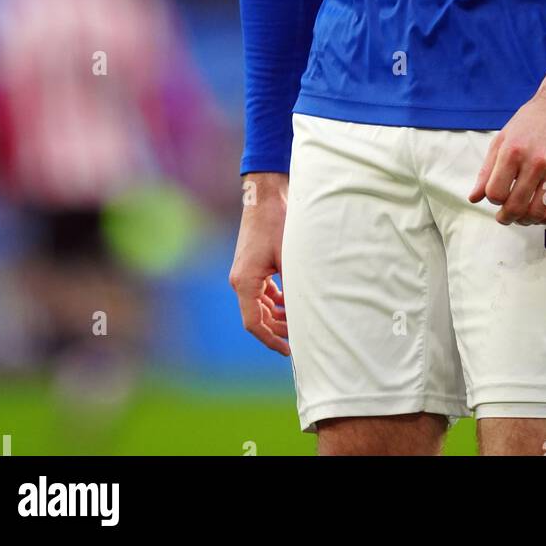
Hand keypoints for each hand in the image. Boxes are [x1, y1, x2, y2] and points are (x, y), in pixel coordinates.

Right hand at [229, 173, 289, 354]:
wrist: (266, 196)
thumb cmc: (276, 223)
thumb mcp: (289, 258)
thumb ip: (293, 287)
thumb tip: (305, 311)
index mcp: (244, 282)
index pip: (254, 323)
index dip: (271, 339)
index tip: (289, 350)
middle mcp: (241, 280)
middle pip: (258, 317)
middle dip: (278, 330)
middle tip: (300, 339)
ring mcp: (246, 273)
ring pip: (261, 305)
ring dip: (279, 316)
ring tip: (300, 324)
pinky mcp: (253, 266)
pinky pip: (263, 293)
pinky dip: (277, 301)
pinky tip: (293, 304)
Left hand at [468, 69, 545, 225]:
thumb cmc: (531, 121)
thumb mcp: (502, 139)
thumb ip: (487, 171)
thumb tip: (474, 198)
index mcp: (513, 151)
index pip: (495, 193)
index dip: (493, 200)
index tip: (497, 197)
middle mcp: (536, 161)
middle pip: (516, 206)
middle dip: (507, 217)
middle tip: (506, 217)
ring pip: (539, 211)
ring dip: (527, 221)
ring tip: (523, 217)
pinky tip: (541, 214)